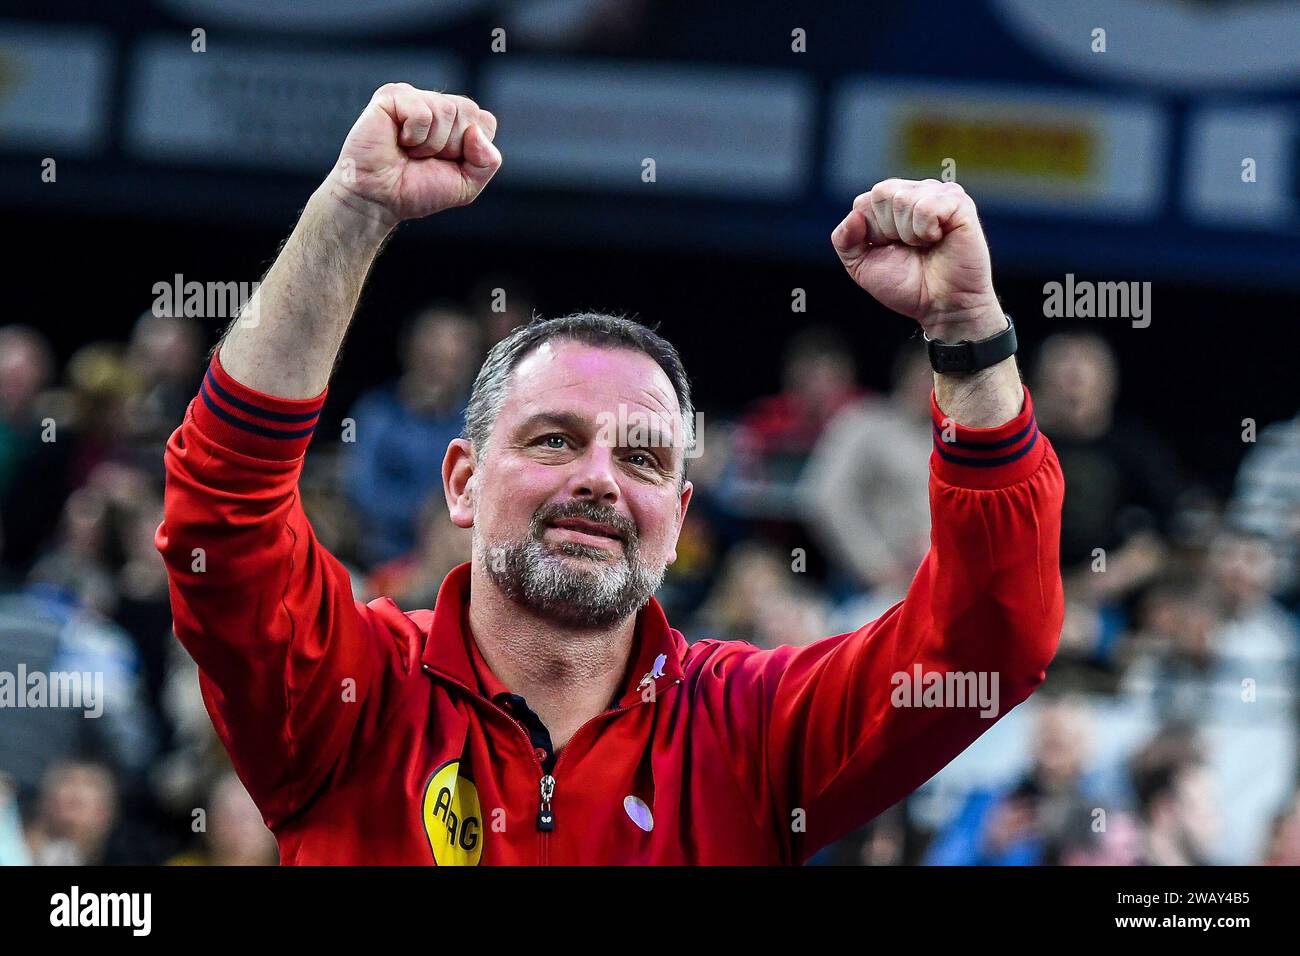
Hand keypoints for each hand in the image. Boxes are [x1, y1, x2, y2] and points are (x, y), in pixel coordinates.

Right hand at [326, 83, 501, 228]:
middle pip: (469, 111)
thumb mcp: (466, 185)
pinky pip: (422, 113)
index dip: (471, 149)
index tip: (447, 163)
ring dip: (430, 144)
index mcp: (455, 122)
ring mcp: (413, 97)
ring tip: (409, 151)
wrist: (379, 199)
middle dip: (452, 146)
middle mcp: (436, 104)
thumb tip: (477, 133)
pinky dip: (413, 136)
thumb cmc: (416, 190)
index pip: (485, 121)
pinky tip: (397, 141)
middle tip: (424, 158)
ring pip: (447, 110)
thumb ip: (487, 162)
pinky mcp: (391, 96)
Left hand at [831, 179, 1002, 340]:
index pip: (863, 202)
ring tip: (925, 245)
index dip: (871, 233)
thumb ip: (845, 241)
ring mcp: (939, 194)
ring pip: (903, 199)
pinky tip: (938, 239)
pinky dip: (926, 230)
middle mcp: (916, 192)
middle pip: (882, 193)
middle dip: (888, 230)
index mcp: (892, 203)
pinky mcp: (959, 203)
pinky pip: (927, 206)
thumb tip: (854, 216)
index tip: (890, 249)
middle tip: (909, 248)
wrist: (941, 307)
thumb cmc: (907, 285)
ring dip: (909, 234)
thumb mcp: (862, 266)